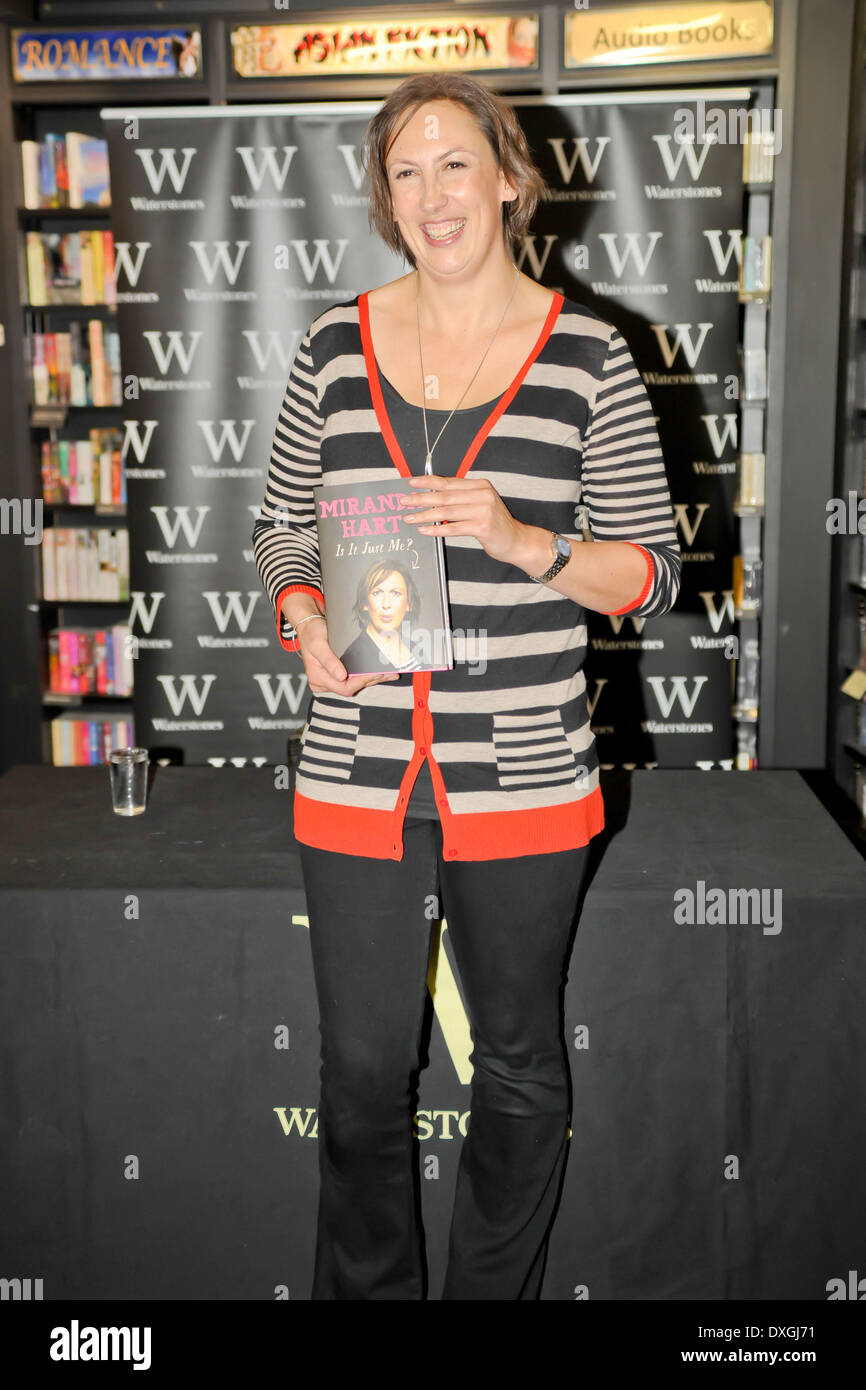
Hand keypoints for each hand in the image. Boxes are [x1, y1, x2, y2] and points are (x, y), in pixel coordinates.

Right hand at [296, 616, 399, 696]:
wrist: (309, 626)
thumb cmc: (311, 633)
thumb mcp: (318, 644)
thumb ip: (329, 661)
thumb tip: (341, 676)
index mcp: (318, 679)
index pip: (344, 687)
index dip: (361, 682)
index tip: (375, 673)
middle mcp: (324, 683)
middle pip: (351, 688)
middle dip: (371, 680)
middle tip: (388, 674)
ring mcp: (331, 679)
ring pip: (354, 684)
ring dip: (372, 679)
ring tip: (388, 674)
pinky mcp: (337, 674)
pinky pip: (354, 678)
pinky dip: (366, 675)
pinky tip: (378, 672)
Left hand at [402, 474, 534, 566]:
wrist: (517, 540)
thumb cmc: (494, 524)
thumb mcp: (480, 505)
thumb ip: (460, 499)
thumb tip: (431, 498)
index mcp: (480, 486)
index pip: (448, 482)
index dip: (427, 482)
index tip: (410, 483)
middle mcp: (482, 494)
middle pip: (445, 496)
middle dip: (421, 499)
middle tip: (403, 502)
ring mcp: (483, 510)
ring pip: (447, 512)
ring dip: (424, 515)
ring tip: (409, 518)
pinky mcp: (483, 527)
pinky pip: (453, 528)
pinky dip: (436, 529)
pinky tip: (423, 530)